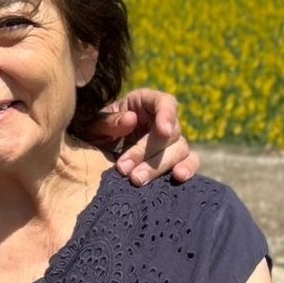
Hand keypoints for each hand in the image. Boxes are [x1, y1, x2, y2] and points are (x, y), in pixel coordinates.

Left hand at [85, 88, 200, 184]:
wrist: (94, 155)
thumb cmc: (94, 133)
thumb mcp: (93, 126)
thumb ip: (109, 122)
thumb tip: (131, 119)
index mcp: (144, 102)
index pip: (164, 102)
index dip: (167, 115)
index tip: (162, 131)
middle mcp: (162, 119)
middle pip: (170, 133)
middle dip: (147, 153)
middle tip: (124, 170)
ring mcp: (171, 140)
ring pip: (180, 149)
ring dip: (158, 167)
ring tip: (137, 180)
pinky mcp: (175, 159)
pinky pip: (190, 162)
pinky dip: (187, 168)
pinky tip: (178, 177)